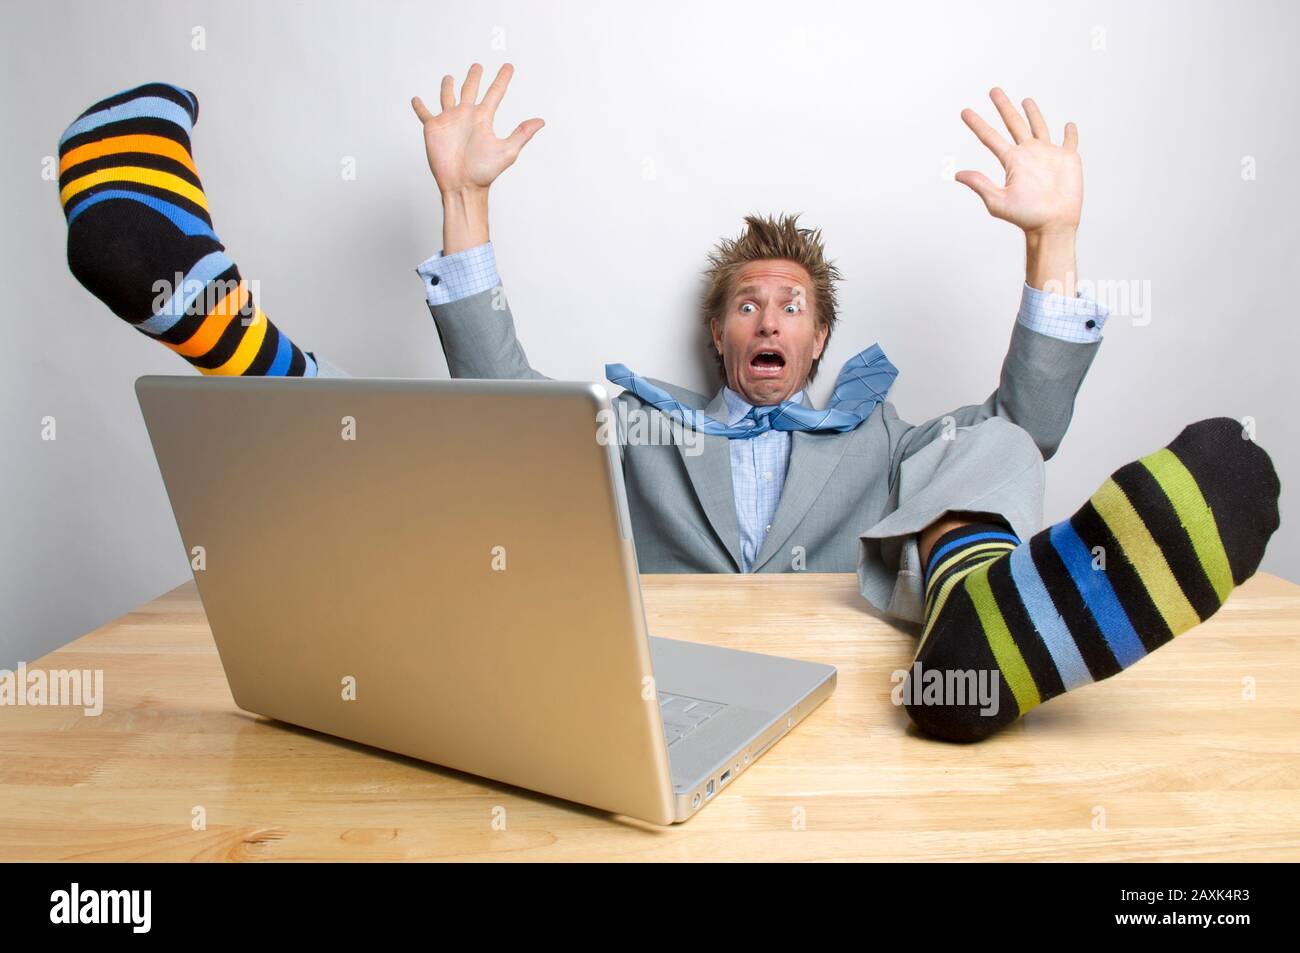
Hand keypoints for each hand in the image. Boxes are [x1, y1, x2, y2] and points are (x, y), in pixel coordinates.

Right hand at [411, 63, 543, 195]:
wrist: (462, 185)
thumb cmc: (484, 172)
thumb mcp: (507, 151)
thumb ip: (522, 134)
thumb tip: (541, 121)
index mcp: (484, 119)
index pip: (495, 93)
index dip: (502, 79)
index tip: (509, 67)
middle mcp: (467, 117)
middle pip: (471, 90)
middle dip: (474, 77)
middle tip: (477, 66)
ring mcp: (449, 121)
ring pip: (448, 98)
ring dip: (448, 87)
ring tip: (448, 77)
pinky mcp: (433, 129)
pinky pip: (425, 114)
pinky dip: (420, 107)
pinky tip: (416, 100)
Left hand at [956, 88, 1081, 236]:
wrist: (1052, 224)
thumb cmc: (1026, 217)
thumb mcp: (998, 201)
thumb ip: (979, 184)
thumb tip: (957, 174)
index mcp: (1012, 161)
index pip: (990, 137)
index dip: (977, 124)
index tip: (964, 112)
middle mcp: (1028, 154)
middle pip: (1013, 124)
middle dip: (1004, 107)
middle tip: (993, 90)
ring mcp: (1048, 155)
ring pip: (1038, 127)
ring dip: (1033, 113)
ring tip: (1026, 100)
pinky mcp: (1068, 159)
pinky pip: (1069, 141)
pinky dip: (1070, 133)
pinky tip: (1068, 125)